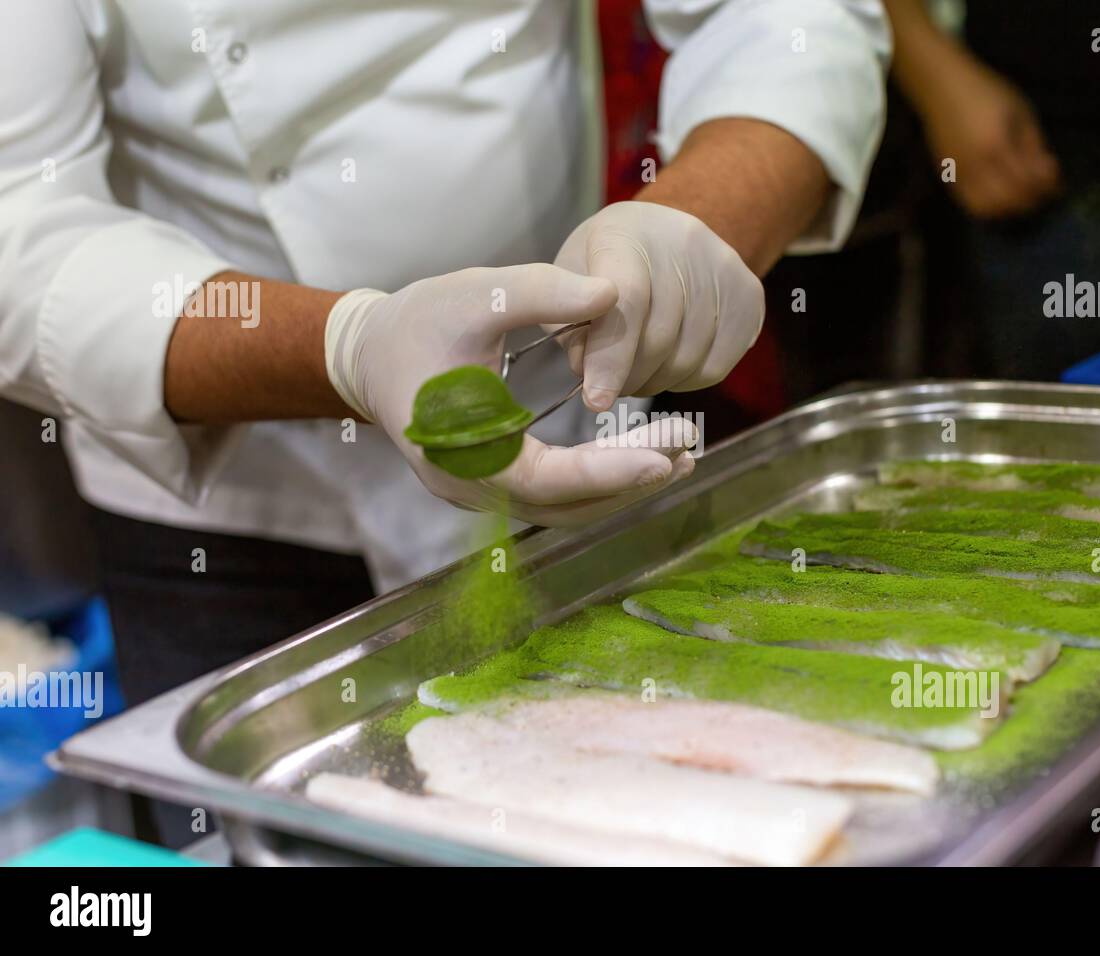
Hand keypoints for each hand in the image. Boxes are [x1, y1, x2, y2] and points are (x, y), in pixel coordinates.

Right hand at [325, 264, 696, 524]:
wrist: (366, 354)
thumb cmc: (416, 323)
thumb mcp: (475, 295)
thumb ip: (541, 291)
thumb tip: (611, 291)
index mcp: (464, 453)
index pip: (550, 480)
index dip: (611, 472)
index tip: (665, 457)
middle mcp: (472, 488)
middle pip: (567, 505)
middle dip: (630, 480)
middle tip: (686, 448)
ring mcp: (480, 493)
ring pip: (565, 509)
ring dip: (621, 488)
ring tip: (679, 457)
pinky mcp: (492, 485)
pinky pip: (554, 498)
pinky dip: (599, 483)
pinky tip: (640, 461)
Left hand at [552, 201, 764, 410]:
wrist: (659, 235)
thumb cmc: (605, 262)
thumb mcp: (571, 280)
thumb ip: (572, 325)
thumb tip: (590, 374)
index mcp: (627, 233)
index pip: (627, 299)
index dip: (610, 356)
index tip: (596, 399)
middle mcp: (682, 243)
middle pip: (659, 337)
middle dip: (628, 378)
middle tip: (610, 387)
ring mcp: (722, 268)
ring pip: (687, 359)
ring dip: (654, 383)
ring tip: (636, 374)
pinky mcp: (748, 296)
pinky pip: (714, 367)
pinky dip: (683, 381)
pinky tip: (666, 367)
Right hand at [918, 51, 1059, 218]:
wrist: (942, 88)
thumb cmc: (986, 93)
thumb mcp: (1021, 112)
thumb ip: (1034, 145)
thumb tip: (1047, 174)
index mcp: (997, 145)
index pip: (1027, 181)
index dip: (1047, 186)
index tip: (1058, 182)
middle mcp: (975, 165)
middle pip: (1008, 201)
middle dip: (1031, 201)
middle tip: (1043, 192)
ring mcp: (959, 174)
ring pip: (987, 210)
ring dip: (1009, 209)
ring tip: (1022, 196)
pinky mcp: (948, 177)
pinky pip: (970, 204)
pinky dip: (990, 207)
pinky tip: (1001, 195)